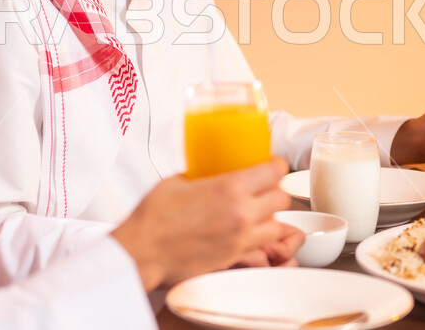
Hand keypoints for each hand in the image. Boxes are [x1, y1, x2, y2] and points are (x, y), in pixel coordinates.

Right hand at [111, 159, 292, 289]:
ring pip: (277, 226)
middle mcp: (241, 214)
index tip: (273, 165)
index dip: (276, 166)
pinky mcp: (234, 258)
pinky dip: (259, 239)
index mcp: (228, 189)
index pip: (274, 172)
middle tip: (264, 188)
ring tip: (257, 213)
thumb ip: (199, 175)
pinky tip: (245, 233)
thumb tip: (204, 171)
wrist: (143, 251)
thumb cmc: (153, 218)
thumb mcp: (177, 181)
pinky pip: (261, 247)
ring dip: (271, 217)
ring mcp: (240, 239)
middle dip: (275, 191)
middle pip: (282, 198)